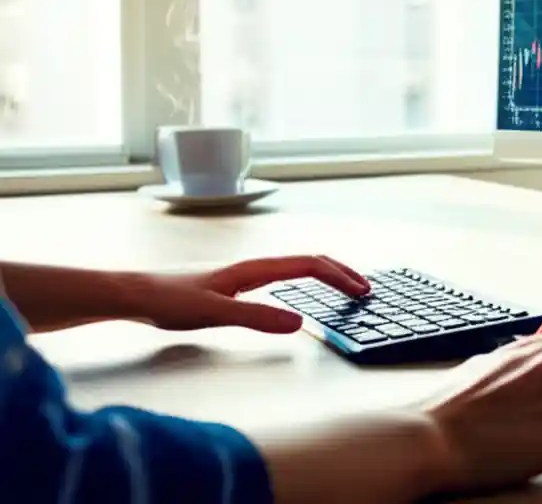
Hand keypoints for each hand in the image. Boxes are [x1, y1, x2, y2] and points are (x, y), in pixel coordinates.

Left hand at [135, 255, 368, 332]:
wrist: (134, 294)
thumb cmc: (168, 300)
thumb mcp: (214, 313)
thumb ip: (256, 317)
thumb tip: (300, 322)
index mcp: (254, 269)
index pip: (309, 264)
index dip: (338, 276)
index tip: (360, 291)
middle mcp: (253, 267)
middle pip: (309, 261)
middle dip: (340, 272)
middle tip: (364, 289)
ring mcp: (244, 275)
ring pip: (296, 268)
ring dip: (325, 275)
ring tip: (344, 289)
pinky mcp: (235, 286)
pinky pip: (281, 278)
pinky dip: (304, 283)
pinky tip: (300, 297)